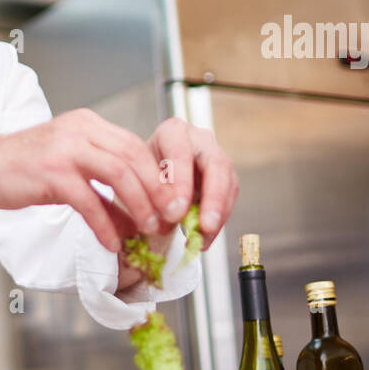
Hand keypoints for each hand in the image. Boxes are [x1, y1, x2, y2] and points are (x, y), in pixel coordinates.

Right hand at [0, 108, 181, 252]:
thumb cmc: (22, 168)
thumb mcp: (67, 167)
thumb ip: (100, 183)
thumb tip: (133, 216)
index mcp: (86, 124)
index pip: (135, 144)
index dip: (158, 173)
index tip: (170, 199)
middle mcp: (79, 131)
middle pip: (134, 157)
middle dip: (158, 190)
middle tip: (170, 217)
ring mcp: (66, 151)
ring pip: (120, 175)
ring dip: (140, 206)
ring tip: (149, 229)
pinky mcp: (53, 175)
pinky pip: (90, 203)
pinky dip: (106, 226)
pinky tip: (112, 243)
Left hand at [146, 117, 237, 246]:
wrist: (148, 176)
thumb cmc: (140, 175)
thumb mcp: (138, 182)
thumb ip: (150, 197)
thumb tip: (167, 221)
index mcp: (171, 132)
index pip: (180, 152)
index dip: (181, 182)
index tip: (176, 211)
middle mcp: (197, 138)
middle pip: (214, 164)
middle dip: (212, 198)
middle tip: (204, 225)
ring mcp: (215, 154)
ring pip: (227, 180)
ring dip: (218, 212)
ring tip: (205, 236)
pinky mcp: (225, 173)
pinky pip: (230, 194)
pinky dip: (219, 218)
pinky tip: (206, 237)